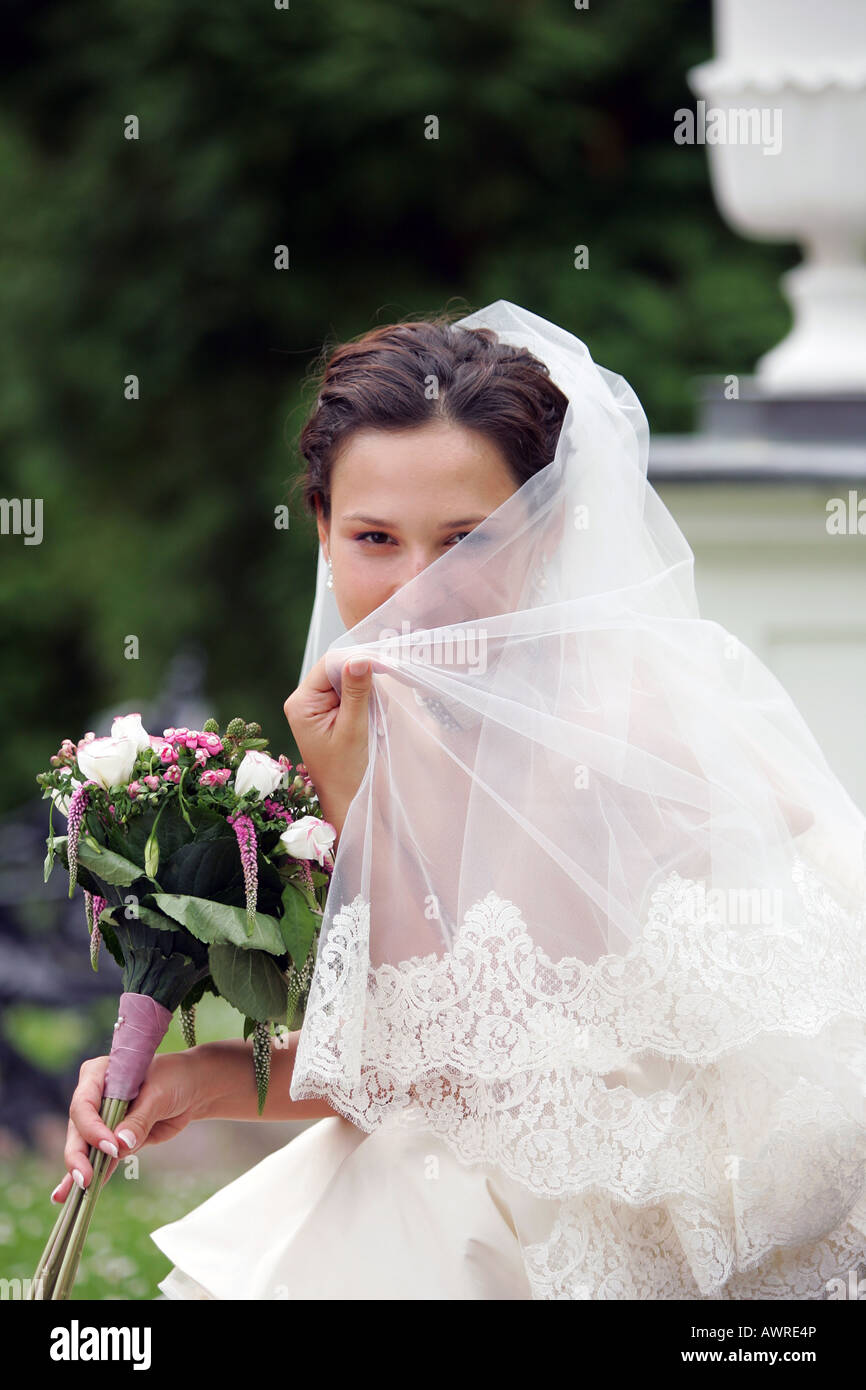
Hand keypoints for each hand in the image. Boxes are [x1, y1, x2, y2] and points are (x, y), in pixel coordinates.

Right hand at [50, 1049, 208, 1204]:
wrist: (191, 1088)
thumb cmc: (173, 1079)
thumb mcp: (158, 1095)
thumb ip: (139, 1120)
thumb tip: (120, 1145)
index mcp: (98, 1074)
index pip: (84, 1104)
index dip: (92, 1128)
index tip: (110, 1146)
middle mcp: (94, 1097)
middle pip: (78, 1129)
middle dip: (79, 1155)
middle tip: (85, 1178)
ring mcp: (102, 1120)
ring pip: (86, 1147)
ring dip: (81, 1169)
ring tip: (71, 1194)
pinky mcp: (114, 1140)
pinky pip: (101, 1159)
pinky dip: (95, 1173)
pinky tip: (77, 1193)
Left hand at [283, 653, 374, 838]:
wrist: (347, 800)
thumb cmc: (347, 772)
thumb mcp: (354, 730)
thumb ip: (356, 692)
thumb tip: (360, 659)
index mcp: (302, 702)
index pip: (330, 664)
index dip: (359, 660)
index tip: (388, 666)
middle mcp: (305, 699)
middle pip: (340, 669)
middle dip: (365, 685)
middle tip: (379, 711)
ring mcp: (317, 705)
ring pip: (351, 681)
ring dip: (370, 697)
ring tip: (375, 725)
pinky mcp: (331, 712)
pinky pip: (353, 694)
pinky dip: (369, 705)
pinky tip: (372, 725)